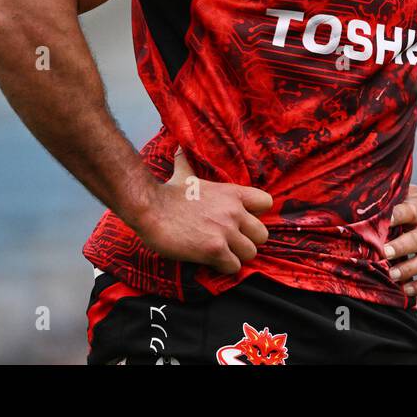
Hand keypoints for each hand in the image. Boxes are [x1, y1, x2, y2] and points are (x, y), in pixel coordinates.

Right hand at [130, 148, 272, 274]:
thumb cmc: (167, 193)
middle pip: (263, 235)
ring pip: (250, 253)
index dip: (256, 216)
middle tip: (232, 244)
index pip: (266, 203)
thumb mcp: (186, 175)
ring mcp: (226, 231)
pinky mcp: (215, 249)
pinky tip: (211, 262)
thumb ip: (188, 164)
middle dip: (248, 242)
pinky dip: (224, 268)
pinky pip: (234, 266)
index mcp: (232, 193)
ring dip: (236, 257)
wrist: (150, 208)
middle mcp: (234, 211)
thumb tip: (178, 148)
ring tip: (221, 255)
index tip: (242, 222)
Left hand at [384, 183, 416, 296]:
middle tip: (384, 253)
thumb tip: (365, 203)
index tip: (381, 221)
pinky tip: (408, 290)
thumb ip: (396, 199)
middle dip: (399, 247)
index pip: (406, 212)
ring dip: (408, 270)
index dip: (393, 216)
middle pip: (415, 240)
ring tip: (391, 275)